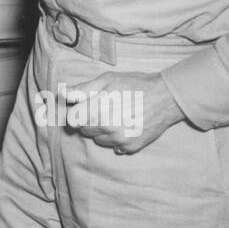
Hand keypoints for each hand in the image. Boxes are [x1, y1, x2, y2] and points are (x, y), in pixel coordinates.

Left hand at [65, 70, 184, 154]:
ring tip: (116, 115)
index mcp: (97, 111)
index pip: (71, 121)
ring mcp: (119, 140)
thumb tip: (62, 93)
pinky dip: (116, 138)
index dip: (75, 113)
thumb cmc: (134, 85)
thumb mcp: (107, 80)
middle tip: (103, 108)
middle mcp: (106, 128)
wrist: (165, 98)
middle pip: (84, 130)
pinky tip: (125, 125)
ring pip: (98, 139)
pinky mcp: (131, 147)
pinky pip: (115, 147)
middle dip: (89, 120)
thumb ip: (82, 89)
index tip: (83, 108)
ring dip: (102, 130)